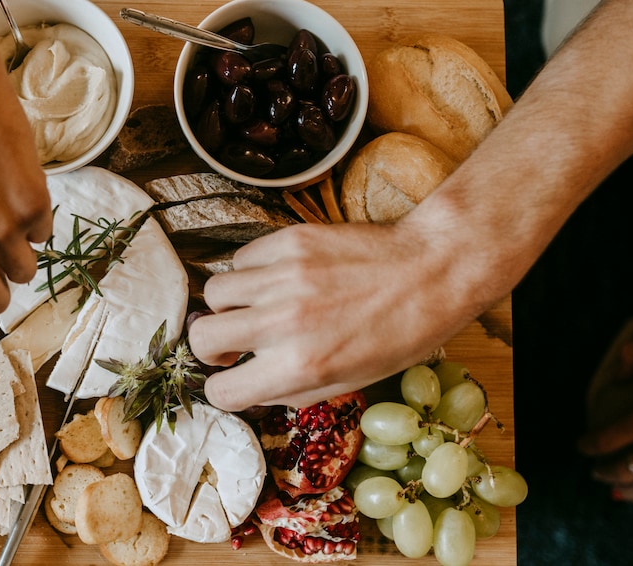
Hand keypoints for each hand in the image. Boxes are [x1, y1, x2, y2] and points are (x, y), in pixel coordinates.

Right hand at [188, 220, 490, 411]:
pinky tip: (278, 278)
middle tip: (233, 342)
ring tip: (257, 305)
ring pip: (214, 291)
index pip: (222, 392)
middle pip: (200, 336)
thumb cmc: (399, 333)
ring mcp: (284, 277)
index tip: (235, 377)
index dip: (225, 389)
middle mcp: (284, 322)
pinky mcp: (289, 241)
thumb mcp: (347, 381)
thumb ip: (291, 389)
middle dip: (211, 346)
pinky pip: (241, 258)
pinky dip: (251, 271)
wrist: (432, 271)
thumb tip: (250, 386)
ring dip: (229, 304)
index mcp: (299, 367)